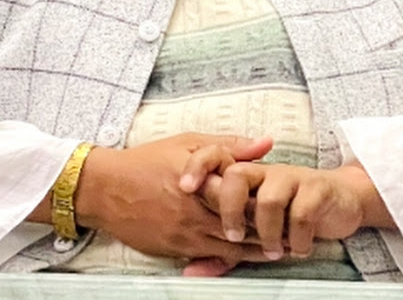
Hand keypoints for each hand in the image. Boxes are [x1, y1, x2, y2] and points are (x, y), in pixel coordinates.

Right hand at [73, 132, 272, 263]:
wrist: (106, 189)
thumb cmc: (146, 161)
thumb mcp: (187, 143)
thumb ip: (229, 145)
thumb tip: (266, 143)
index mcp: (203, 181)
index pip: (247, 196)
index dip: (272, 203)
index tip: (292, 204)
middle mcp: (196, 211)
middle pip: (244, 227)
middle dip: (271, 233)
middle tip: (295, 235)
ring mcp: (186, 235)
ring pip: (232, 248)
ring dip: (257, 251)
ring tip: (280, 250)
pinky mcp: (176, 250)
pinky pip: (211, 259)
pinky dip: (232, 259)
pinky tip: (246, 257)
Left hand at [181, 154, 394, 260]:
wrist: (341, 199)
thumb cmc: (290, 213)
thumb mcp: (255, 230)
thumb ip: (224, 250)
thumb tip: (191, 272)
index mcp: (246, 176)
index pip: (215, 160)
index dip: (198, 168)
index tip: (184, 187)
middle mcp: (265, 171)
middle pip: (237, 175)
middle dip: (231, 208)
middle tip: (233, 236)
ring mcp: (291, 177)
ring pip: (269, 198)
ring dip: (268, 231)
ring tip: (272, 250)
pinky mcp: (317, 188)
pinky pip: (301, 212)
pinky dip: (298, 237)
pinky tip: (299, 247)